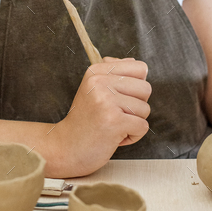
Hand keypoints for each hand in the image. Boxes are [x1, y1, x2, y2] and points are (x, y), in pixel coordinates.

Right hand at [49, 57, 150, 176]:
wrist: (66, 148)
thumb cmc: (85, 121)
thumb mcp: (93, 89)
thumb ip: (113, 73)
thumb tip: (134, 62)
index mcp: (96, 71)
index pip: (140, 68)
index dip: (136, 87)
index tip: (118, 98)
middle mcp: (99, 82)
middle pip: (146, 88)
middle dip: (137, 106)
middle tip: (115, 115)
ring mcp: (106, 101)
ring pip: (145, 109)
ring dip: (133, 123)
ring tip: (113, 126)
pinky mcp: (114, 121)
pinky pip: (143, 126)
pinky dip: (133, 136)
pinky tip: (114, 137)